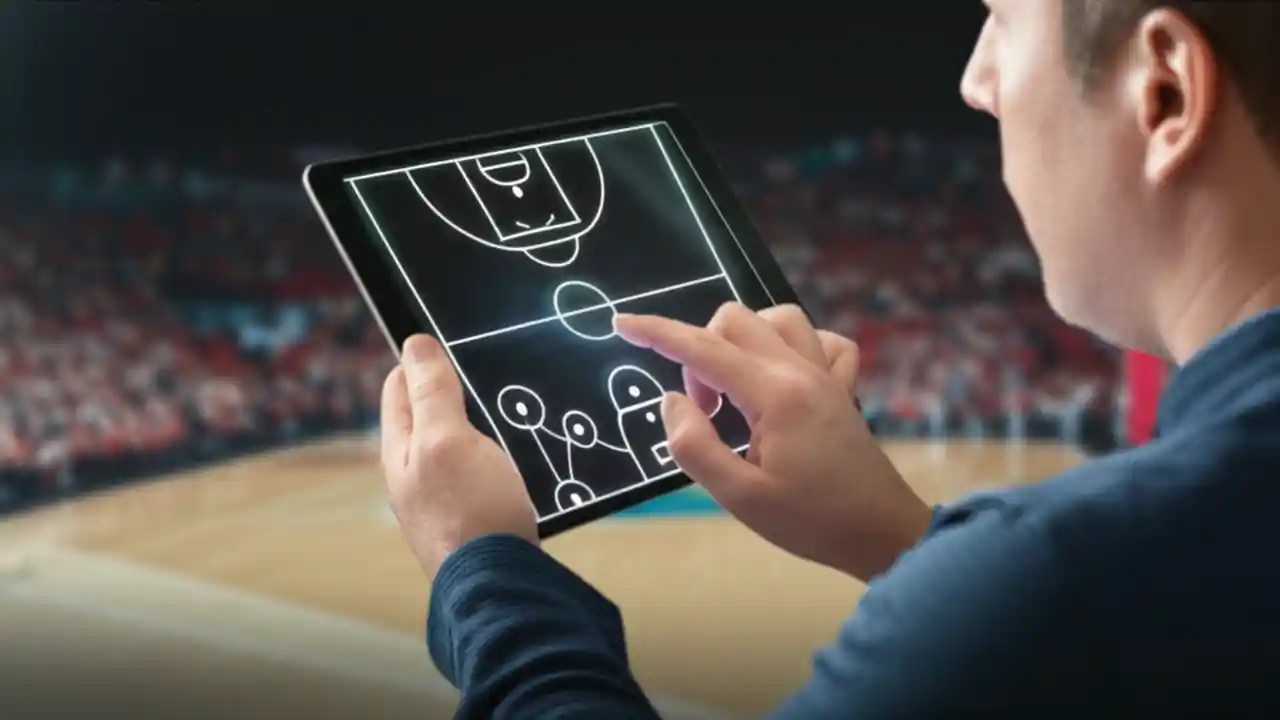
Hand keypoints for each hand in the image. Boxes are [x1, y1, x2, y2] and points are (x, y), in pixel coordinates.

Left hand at [380, 333, 538, 582]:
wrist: (499, 585)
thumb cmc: (470, 511)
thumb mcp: (448, 440)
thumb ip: (431, 392)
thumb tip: (413, 343)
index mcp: (400, 450)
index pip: (400, 386)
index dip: (423, 360)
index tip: (455, 342)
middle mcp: (414, 475)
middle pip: (428, 416)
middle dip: (450, 391)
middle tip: (484, 371)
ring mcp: (442, 499)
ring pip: (457, 445)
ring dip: (477, 425)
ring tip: (506, 409)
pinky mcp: (473, 517)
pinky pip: (479, 472)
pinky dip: (493, 455)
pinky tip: (517, 456)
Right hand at [614, 303, 930, 581]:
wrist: (882, 533)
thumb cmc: (811, 521)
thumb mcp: (740, 496)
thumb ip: (695, 445)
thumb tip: (673, 402)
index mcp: (774, 394)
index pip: (702, 348)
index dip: (657, 332)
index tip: (622, 324)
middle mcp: (801, 370)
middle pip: (736, 321)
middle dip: (701, 354)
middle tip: (706, 412)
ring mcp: (827, 373)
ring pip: (776, 319)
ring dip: (743, 342)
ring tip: (736, 391)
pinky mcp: (843, 385)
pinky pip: (820, 340)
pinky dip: (793, 348)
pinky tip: (783, 381)